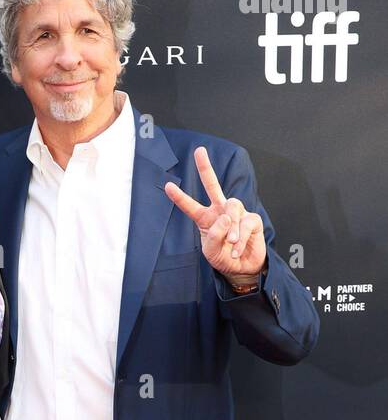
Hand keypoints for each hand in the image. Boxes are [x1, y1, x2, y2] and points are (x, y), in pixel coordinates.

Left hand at [164, 146, 266, 279]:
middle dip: (205, 168)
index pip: (191, 206)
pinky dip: (241, 238)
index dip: (180, 197)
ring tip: (231, 241)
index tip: (167, 186)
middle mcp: (221, 211)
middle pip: (213, 185)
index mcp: (206, 219)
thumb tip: (225, 217)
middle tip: (199, 151)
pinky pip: (245, 223)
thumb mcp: (211, 251)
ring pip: (232, 206)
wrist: (243, 268)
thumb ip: (214, 235)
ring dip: (231, 226)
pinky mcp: (252, 220)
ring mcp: (237, 213)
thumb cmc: (224, 257)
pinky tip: (236, 249)